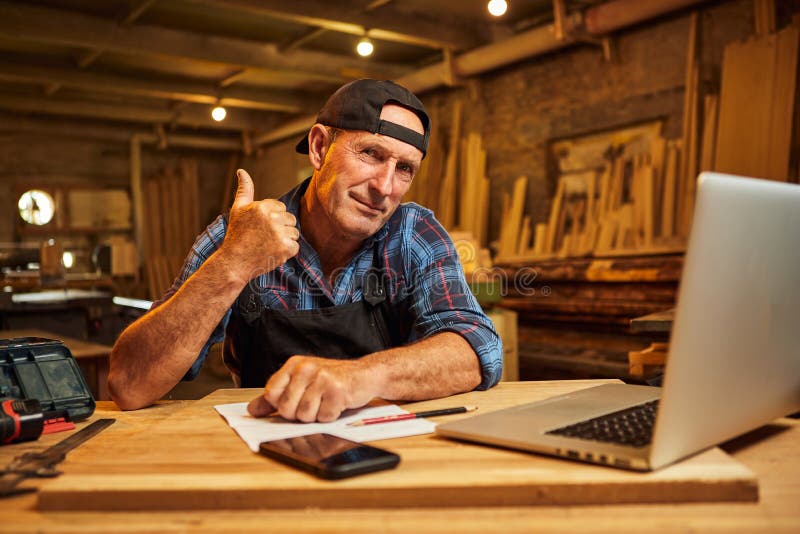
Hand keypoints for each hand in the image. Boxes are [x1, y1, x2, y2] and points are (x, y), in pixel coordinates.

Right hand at [221, 169, 299, 280]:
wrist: (234, 262)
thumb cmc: (236, 235)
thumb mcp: (238, 209)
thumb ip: (245, 189)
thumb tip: (241, 171)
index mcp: (262, 206)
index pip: (281, 208)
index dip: (272, 218)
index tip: (260, 228)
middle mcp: (272, 218)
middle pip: (290, 219)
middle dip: (281, 228)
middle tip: (264, 238)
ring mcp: (280, 233)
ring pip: (294, 233)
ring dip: (285, 240)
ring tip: (268, 245)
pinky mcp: (286, 248)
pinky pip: (295, 246)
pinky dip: (287, 252)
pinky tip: (272, 253)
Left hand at [247, 356, 379, 421]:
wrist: (364, 374)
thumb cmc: (331, 380)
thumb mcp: (301, 383)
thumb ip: (275, 397)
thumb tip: (253, 410)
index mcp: (294, 365)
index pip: (271, 394)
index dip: (281, 405)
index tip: (294, 402)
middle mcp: (306, 368)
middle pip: (286, 409)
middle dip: (299, 414)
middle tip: (314, 402)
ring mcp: (322, 378)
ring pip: (304, 415)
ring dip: (316, 416)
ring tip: (325, 402)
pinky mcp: (337, 389)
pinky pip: (324, 417)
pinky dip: (330, 416)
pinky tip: (336, 403)